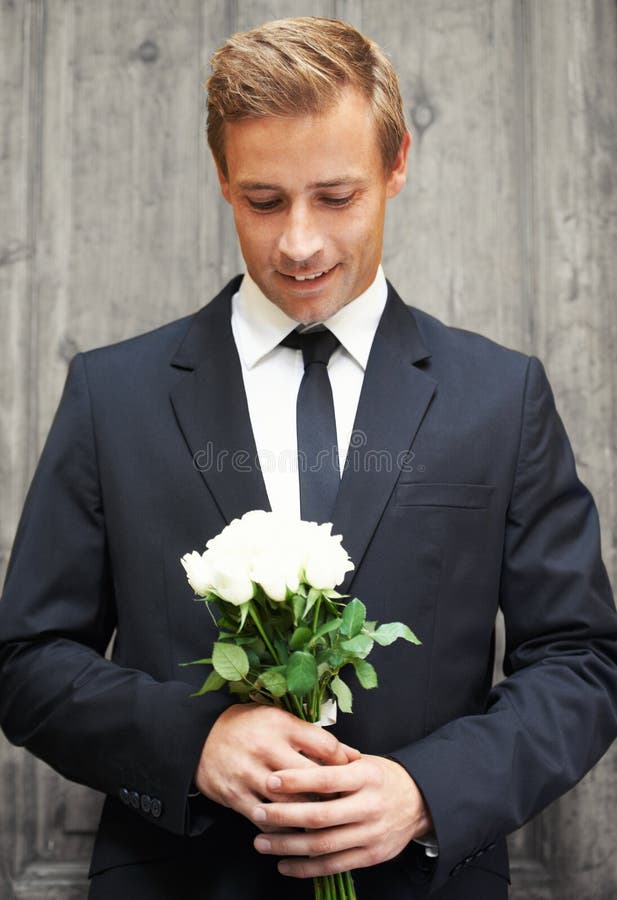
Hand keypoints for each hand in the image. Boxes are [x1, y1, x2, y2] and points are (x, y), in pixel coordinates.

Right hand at [194, 703, 359, 823]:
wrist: (200, 738)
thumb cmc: (247, 726)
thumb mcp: (278, 718)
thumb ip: (311, 735)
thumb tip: (351, 755)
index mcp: (279, 724)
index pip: (324, 744)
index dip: (344, 760)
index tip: (354, 770)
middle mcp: (265, 748)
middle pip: (311, 777)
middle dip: (331, 791)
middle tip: (345, 799)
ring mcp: (249, 774)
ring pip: (290, 803)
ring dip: (309, 814)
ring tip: (324, 817)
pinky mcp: (235, 795)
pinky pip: (267, 819)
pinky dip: (284, 828)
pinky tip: (296, 828)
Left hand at [252, 755, 432, 877]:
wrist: (419, 802)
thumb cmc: (381, 777)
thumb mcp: (363, 761)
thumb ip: (333, 760)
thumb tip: (295, 750)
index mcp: (366, 777)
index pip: (327, 779)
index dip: (297, 781)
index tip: (271, 780)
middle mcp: (369, 807)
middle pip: (321, 817)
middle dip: (284, 816)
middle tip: (258, 812)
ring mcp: (371, 834)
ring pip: (323, 846)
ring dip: (288, 846)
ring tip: (261, 842)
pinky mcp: (371, 856)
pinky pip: (334, 866)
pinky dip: (306, 869)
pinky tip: (284, 864)